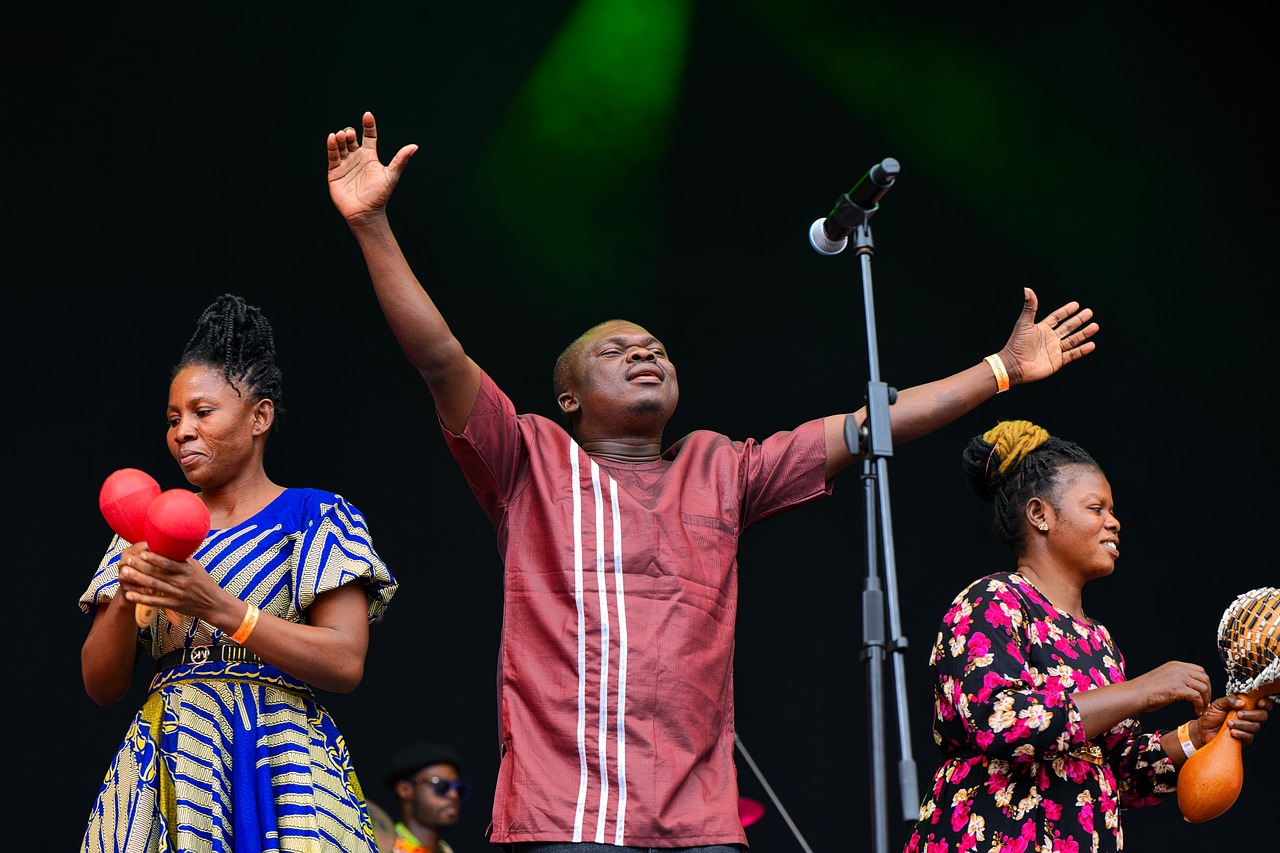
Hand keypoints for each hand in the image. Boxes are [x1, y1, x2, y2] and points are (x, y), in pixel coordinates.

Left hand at [120, 548, 221, 623]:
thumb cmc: (203, 582)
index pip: (167, 562)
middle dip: (139, 566)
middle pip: (156, 572)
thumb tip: (167, 547)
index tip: (140, 552)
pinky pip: (154, 601)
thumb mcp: (196, 568)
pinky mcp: (174, 605)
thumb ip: (182, 560)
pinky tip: (129, 594)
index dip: (153, 557)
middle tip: (126, 560)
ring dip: (136, 579)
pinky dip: (140, 598)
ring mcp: (177, 594)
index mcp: (187, 570)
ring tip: (124, 573)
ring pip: (153, 585)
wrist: (213, 603)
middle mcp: (182, 581)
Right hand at [326, 111, 418, 225]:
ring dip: (340, 139)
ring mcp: (345, 164)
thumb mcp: (391, 175)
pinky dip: (332, 147)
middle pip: (352, 139)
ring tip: (341, 135)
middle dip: (350, 133)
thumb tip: (414, 146)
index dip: (368, 125)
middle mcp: (357, 158)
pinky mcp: (335, 171)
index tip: (367, 115)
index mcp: (370, 156)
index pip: (369, 136)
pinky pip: (332, 156)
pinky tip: (332, 138)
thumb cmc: (380, 195)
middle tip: (350, 134)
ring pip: (341, 146)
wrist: (365, 213)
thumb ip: (400, 160)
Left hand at [999, 287, 1099, 385]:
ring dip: (1084, 334)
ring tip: (1095, 326)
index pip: (1057, 317)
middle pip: (1067, 327)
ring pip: (1073, 340)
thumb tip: (1027, 289)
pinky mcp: (1057, 361)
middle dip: (1079, 320)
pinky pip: (1072, 354)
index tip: (1076, 304)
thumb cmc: (1016, 344)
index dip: (1066, 311)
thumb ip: (1030, 307)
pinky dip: (1082, 350)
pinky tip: (1091, 344)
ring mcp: (1054, 350)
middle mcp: (1050, 338)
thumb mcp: (1024, 323)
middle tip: (1089, 312)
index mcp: (1042, 328)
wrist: (1014, 365)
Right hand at [1127, 661, 1212, 714]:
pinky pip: (1197, 697)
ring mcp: (1179, 677)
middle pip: (1204, 678)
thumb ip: (1177, 679)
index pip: (1199, 670)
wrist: (1135, 694)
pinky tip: (1196, 711)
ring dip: (1205, 700)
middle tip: (1205, 702)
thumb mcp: (1164, 679)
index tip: (1204, 694)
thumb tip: (1189, 688)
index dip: (1204, 683)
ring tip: (1201, 709)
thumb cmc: (1145, 690)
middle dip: (1208, 692)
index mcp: (1175, 665)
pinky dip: (1199, 706)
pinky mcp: (1178, 688)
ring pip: (1203, 687)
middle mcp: (1178, 669)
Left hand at [1195, 694, 1273, 746]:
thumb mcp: (1218, 704)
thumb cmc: (1211, 716)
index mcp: (1245, 706)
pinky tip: (1231, 732)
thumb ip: (1229, 700)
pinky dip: (1240, 733)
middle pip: (1262, 715)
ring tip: (1229, 723)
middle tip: (1239, 714)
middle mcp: (1249, 717)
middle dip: (1251, 715)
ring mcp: (1248, 729)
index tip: (1259, 703)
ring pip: (1255, 726)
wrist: (1203, 730)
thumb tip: (1242, 702)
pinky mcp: (1244, 739)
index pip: (1262, 704)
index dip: (1265, 703)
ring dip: (1242, 724)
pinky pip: (1248, 737)